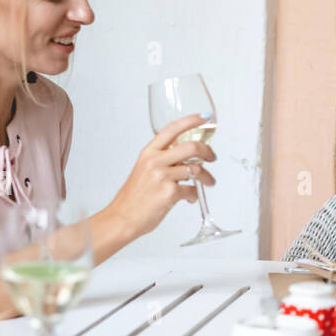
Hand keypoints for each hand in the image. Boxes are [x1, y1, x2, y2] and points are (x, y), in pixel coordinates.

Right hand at [106, 114, 217, 241]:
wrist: (122, 218)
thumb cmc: (134, 197)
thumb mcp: (143, 170)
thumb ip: (162, 160)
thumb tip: (187, 159)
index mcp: (148, 153)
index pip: (172, 129)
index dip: (191, 120)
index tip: (205, 118)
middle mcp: (154, 161)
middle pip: (191, 147)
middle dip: (208, 151)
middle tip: (212, 157)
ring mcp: (162, 176)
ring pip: (197, 170)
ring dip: (207, 178)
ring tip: (209, 183)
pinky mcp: (169, 193)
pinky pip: (192, 190)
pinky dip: (195, 195)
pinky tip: (190, 198)